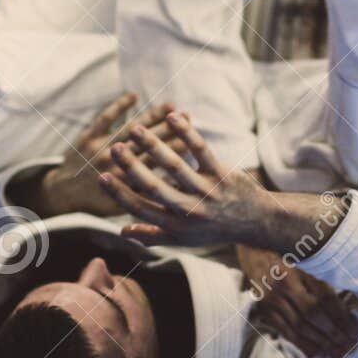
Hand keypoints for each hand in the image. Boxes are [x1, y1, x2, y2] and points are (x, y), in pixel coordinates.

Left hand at [42, 93, 183, 217]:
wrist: (61, 195)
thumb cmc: (96, 204)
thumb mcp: (120, 209)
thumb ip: (144, 200)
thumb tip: (172, 192)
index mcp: (125, 184)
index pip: (155, 165)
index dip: (173, 152)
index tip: (192, 141)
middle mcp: (114, 165)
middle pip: (146, 144)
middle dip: (168, 130)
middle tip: (188, 115)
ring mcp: (100, 148)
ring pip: (129, 129)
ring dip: (151, 116)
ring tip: (170, 105)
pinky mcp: (87, 137)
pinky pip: (105, 118)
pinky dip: (118, 106)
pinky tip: (134, 96)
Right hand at [99, 112, 267, 246]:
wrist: (256, 222)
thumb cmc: (213, 229)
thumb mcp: (184, 239)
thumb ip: (153, 234)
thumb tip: (122, 231)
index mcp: (176, 225)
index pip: (141, 209)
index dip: (120, 195)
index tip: (101, 177)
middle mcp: (190, 211)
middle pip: (155, 187)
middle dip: (132, 167)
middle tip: (114, 148)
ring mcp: (207, 192)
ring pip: (175, 166)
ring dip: (153, 146)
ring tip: (135, 129)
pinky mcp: (223, 174)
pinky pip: (202, 151)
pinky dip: (186, 133)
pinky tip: (172, 117)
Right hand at [239, 245, 357, 357]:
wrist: (255, 248)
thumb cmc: (289, 254)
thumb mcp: (308, 259)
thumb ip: (324, 279)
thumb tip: (347, 308)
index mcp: (301, 268)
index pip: (326, 297)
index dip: (342, 317)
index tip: (354, 331)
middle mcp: (286, 283)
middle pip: (314, 314)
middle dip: (334, 334)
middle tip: (350, 347)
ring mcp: (272, 297)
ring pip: (300, 325)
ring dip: (321, 342)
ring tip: (337, 353)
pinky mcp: (264, 308)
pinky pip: (285, 330)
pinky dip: (301, 343)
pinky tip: (316, 351)